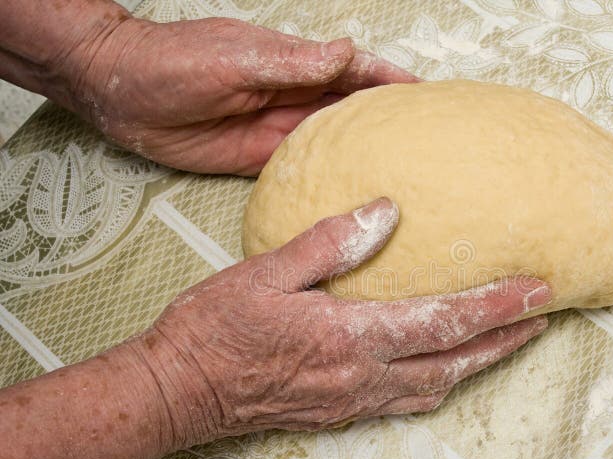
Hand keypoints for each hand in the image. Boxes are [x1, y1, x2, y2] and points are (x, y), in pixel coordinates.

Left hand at [72, 17, 417, 174]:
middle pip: (351, 110)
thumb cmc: (174, 63)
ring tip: (400, 172)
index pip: (355, 71)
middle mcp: (292, 97)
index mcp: (293, 65)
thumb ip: (292, 63)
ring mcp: (276, 130)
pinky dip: (327, 177)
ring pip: (332, 142)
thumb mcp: (237, 60)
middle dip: (386, 122)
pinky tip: (348, 191)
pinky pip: (301, 170)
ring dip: (362, 154)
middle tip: (424, 143)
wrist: (122, 93)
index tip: (427, 95)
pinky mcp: (257, 159)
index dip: (391, 81)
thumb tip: (347, 51)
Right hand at [135, 198, 549, 445]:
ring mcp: (352, 401)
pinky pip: (407, 401)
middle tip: (545, 318)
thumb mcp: (265, 272)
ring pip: (436, 386)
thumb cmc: (214, 329)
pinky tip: (445, 369)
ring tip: (508, 341)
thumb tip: (384, 212)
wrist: (178, 391)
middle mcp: (362, 376)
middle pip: (454, 361)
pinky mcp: (339, 413)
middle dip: (505, 339)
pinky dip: (440, 381)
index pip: (443, 321)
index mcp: (349, 337)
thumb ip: (330, 243)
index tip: (539, 290)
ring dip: (479, 363)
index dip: (497, 306)